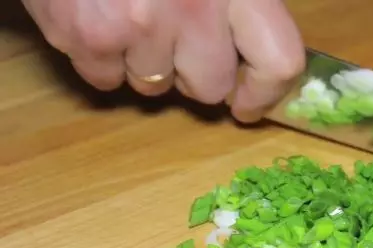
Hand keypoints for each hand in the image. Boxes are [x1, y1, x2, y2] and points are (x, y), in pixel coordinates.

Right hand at [21, 0, 304, 121]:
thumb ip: (242, 1)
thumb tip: (256, 48)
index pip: (277, 62)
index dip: (265, 94)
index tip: (250, 104)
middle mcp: (194, 8)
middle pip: (211, 87)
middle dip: (197, 75)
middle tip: (180, 42)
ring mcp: (138, 25)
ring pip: (155, 87)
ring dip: (147, 63)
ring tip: (132, 13)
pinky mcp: (87, 36)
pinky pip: (106, 80)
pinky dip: (103, 60)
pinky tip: (100, 18)